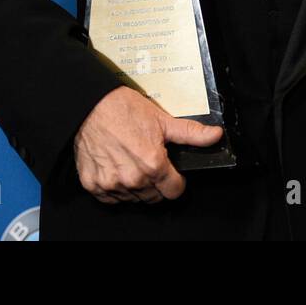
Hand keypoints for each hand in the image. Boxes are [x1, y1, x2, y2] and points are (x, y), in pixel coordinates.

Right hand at [73, 86, 223, 203]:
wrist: (90, 106)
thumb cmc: (125, 110)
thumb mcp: (163, 120)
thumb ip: (191, 134)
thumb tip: (215, 135)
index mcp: (153, 165)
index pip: (174, 192)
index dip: (177, 181)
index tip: (172, 173)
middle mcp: (133, 179)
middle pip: (154, 198)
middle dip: (157, 184)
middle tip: (151, 164)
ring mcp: (111, 184)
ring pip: (134, 199)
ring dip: (137, 187)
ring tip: (133, 163)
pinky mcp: (93, 185)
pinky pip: (110, 198)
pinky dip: (116, 188)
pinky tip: (117, 168)